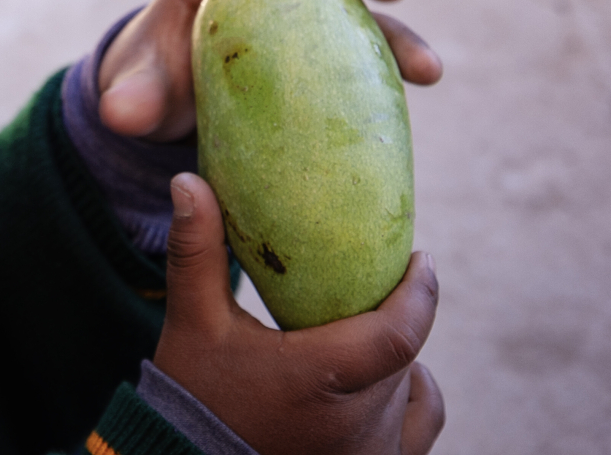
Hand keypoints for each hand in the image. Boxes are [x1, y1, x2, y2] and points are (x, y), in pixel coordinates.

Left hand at [98, 0, 441, 142]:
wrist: (178, 107)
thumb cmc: (153, 80)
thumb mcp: (136, 87)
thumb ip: (129, 94)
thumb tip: (121, 113)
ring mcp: (309, 20)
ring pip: (361, 8)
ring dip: (398, 30)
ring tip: (427, 68)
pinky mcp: (331, 57)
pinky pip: (369, 56)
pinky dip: (397, 68)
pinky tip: (421, 88)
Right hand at [156, 173, 444, 453]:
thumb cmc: (193, 398)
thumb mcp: (193, 323)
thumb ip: (196, 252)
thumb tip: (188, 181)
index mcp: (320, 380)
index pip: (399, 332)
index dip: (422, 293)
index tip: (422, 258)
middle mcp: (357, 426)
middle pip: (400, 356)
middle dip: (391, 318)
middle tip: (375, 285)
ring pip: (412, 393)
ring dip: (397, 361)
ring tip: (371, 332)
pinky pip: (418, 433)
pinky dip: (408, 402)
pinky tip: (391, 384)